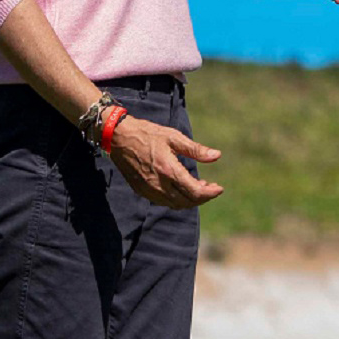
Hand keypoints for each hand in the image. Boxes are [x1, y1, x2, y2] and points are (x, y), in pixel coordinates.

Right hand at [108, 116, 222, 208]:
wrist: (118, 137)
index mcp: (169, 170)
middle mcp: (159, 184)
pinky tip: (181, 188)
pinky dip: (176, 200)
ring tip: (198, 187)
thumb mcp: (174, 137)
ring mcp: (149, 190)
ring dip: (190, 200)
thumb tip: (217, 156)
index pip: (195, 192)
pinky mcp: (141, 191)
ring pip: (175, 205)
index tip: (220, 188)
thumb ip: (196, 149)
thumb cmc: (147, 134)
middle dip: (202, 198)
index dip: (210, 193)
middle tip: (211, 188)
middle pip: (187, 202)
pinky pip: (163, 202)